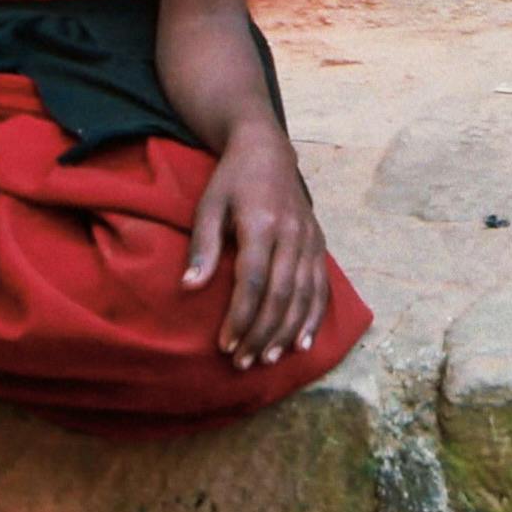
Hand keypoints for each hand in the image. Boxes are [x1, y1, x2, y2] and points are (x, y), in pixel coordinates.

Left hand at [184, 133, 334, 366]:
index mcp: (262, 223)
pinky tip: (302, 342)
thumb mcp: (209, 205)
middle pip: (281, 294)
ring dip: (287, 331)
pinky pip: (321, 286)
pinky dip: (314, 317)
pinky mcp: (319, 244)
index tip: (225, 344)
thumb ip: (203, 247)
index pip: (254, 281)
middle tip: (243, 362)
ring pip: (304, 295)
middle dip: (262, 332)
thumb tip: (189, 287)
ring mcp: (310, 239)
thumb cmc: (232, 180)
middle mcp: (292, 233)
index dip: (241, 316)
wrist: (268, 149)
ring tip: (268, 359)